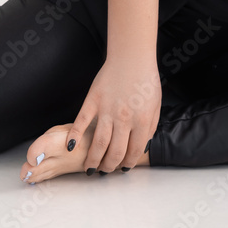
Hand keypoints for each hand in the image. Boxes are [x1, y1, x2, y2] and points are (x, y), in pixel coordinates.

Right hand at [66, 54, 161, 171]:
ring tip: (90, 168)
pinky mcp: (93, 100)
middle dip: (110, 166)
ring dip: (93, 160)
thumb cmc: (145, 80)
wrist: (132, 57)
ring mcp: (107, 109)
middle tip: (105, 170)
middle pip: (115, 152)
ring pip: (98, 143)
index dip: (128, 163)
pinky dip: (74, 136)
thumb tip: (142, 146)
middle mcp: (124, 118)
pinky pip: (81, 122)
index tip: (123, 168)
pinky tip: (71, 148)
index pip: (134, 151)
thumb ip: (151, 127)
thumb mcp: (156, 105)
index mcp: (142, 120)